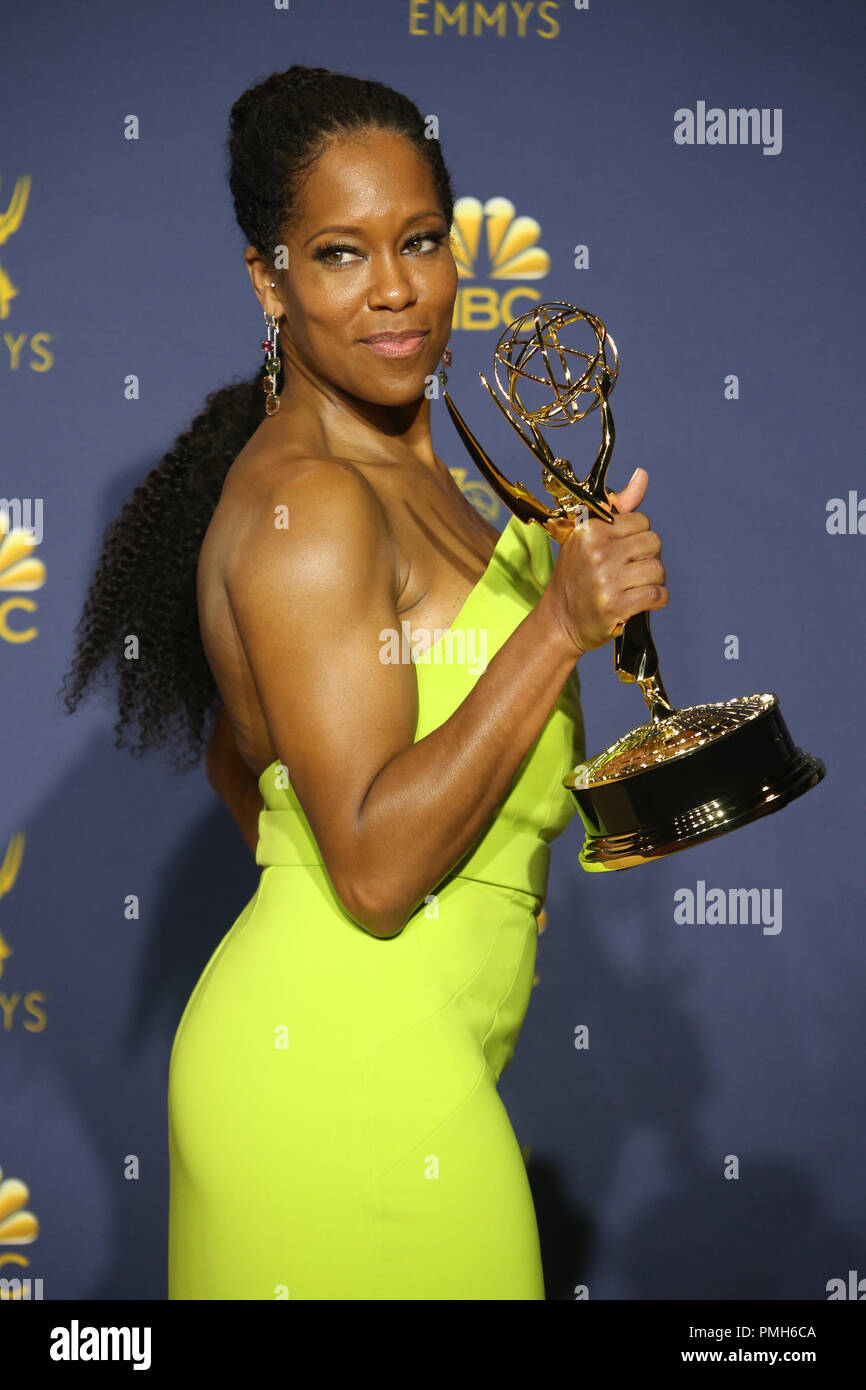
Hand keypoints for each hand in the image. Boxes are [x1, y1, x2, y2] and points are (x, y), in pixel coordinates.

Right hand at [544, 467, 667, 656]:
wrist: (559, 621)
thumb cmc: (576, 577)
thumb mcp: (588, 536)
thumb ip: (618, 506)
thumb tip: (642, 475)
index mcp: (590, 530)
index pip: (641, 521)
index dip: (637, 537)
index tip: (623, 551)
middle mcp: (596, 552)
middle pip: (654, 543)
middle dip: (648, 557)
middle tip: (631, 570)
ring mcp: (605, 580)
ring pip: (657, 569)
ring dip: (654, 580)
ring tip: (636, 586)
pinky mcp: (615, 605)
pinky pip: (657, 594)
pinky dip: (658, 599)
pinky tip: (644, 601)